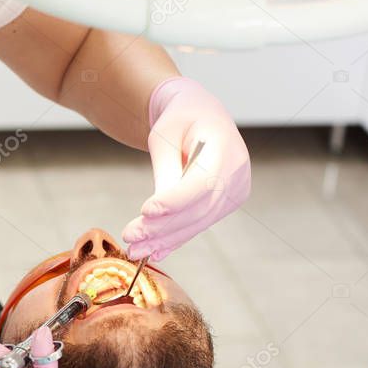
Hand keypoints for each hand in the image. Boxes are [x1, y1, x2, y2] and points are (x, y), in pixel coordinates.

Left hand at [123, 77, 250, 260]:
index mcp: (226, 147)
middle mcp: (237, 173)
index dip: (175, 200)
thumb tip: (155, 213)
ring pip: (198, 222)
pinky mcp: (225, 204)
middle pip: (199, 208)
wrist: (202, 115)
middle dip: (162, 227)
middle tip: (130, 238)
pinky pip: (198, 224)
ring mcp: (235, 191)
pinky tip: (154, 252)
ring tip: (134, 250)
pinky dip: (174, 239)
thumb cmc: (180, 119)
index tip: (145, 211)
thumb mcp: (164, 135)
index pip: (202, 182)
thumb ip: (164, 170)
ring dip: (164, 239)